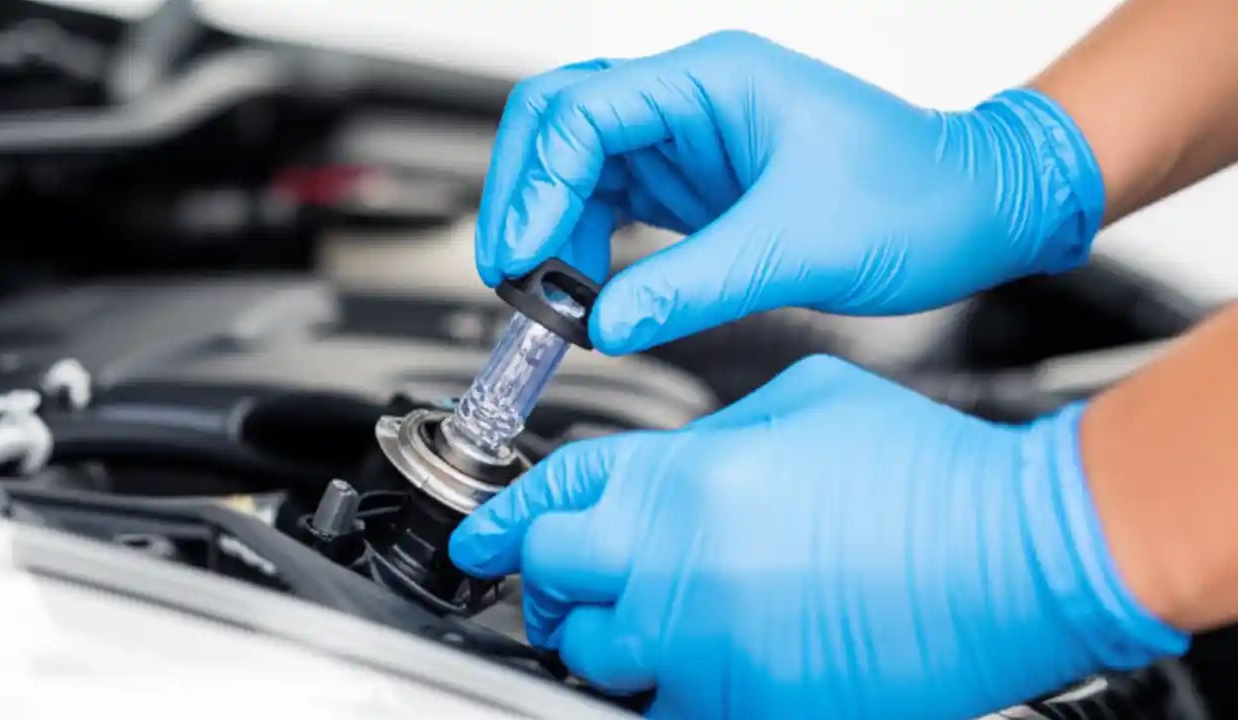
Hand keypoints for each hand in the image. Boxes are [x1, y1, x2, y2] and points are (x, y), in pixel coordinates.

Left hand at [449, 356, 1184, 718]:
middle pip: (556, 583)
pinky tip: (699, 657)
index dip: (507, 515)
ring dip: (603, 638)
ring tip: (639, 620)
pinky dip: (664, 686)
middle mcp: (678, 571)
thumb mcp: (801, 401)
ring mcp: (711, 653)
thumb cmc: (925, 471)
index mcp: (683, 481)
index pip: (552, 497)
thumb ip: (708, 433)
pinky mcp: (752, 710)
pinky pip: (667, 709)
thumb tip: (667, 460)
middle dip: (552, 576)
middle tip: (564, 575)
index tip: (488, 533)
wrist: (1015, 554)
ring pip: (601, 661)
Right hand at [475, 31, 1104, 353]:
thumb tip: (605, 325)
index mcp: (713, 82)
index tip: (521, 258)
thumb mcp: (797, 248)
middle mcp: (691, 100)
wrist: (977, 209)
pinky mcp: (697, 182)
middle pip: (559, 123)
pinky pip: (614, 202)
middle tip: (508, 271)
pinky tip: (586, 288)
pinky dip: (586, 244)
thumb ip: (690, 287)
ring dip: (550, 226)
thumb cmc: (917, 198)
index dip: (536, 187)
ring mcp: (690, 138)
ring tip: (546, 296)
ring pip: (578, 165)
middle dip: (521, 195)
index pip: (583, 113)